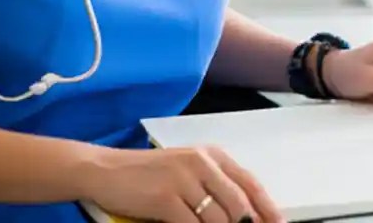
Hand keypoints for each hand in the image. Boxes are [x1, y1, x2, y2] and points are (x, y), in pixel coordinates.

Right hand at [80, 146, 284, 222]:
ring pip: (218, 218)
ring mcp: (183, 180)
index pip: (249, 183)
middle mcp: (201, 163)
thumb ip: (214, 186)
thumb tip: (243, 214)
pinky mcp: (165, 198)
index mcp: (211, 155)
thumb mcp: (186, 171)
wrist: (105, 170)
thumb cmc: (146, 174)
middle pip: (238, 204)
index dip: (267, 207)